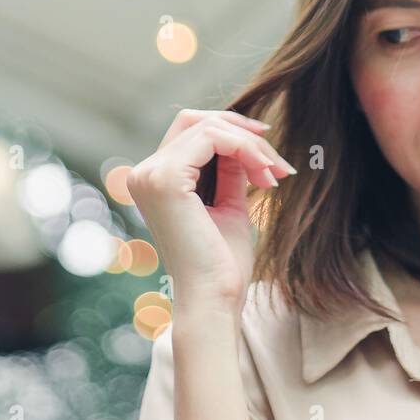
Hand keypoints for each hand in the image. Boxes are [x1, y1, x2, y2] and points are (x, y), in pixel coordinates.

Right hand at [125, 109, 294, 320]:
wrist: (215, 299)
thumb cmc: (222, 262)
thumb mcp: (228, 204)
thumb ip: (229, 170)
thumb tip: (244, 138)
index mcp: (152, 180)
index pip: (189, 132)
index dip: (231, 132)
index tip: (268, 153)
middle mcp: (143, 173)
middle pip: (195, 120)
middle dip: (241, 131)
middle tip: (275, 160)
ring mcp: (150, 174)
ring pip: (209, 127)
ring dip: (251, 145)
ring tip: (274, 174)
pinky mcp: (165, 178)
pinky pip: (212, 138)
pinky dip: (245, 149)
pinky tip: (264, 175)